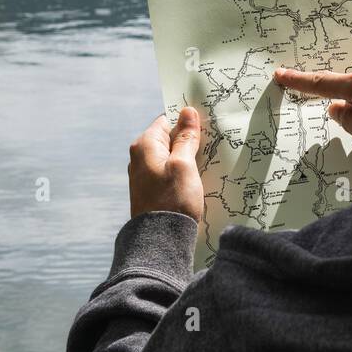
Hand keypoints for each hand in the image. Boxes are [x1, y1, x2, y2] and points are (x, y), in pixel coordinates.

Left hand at [129, 107, 204, 221]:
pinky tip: (197, 177)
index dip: (186, 121)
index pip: (167, 120)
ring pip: (170, 155)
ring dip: (188, 157)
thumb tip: (187, 112)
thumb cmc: (173, 200)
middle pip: (168, 138)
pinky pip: (169, 171)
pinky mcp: (151, 188)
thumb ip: (186, 137)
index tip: (205, 125)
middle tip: (210, 143)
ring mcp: (144, 174)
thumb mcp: (184, 164)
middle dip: (189, 139)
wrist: (160, 239)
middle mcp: (140, 157)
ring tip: (207, 161)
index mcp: (145, 145)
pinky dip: (183, 171)